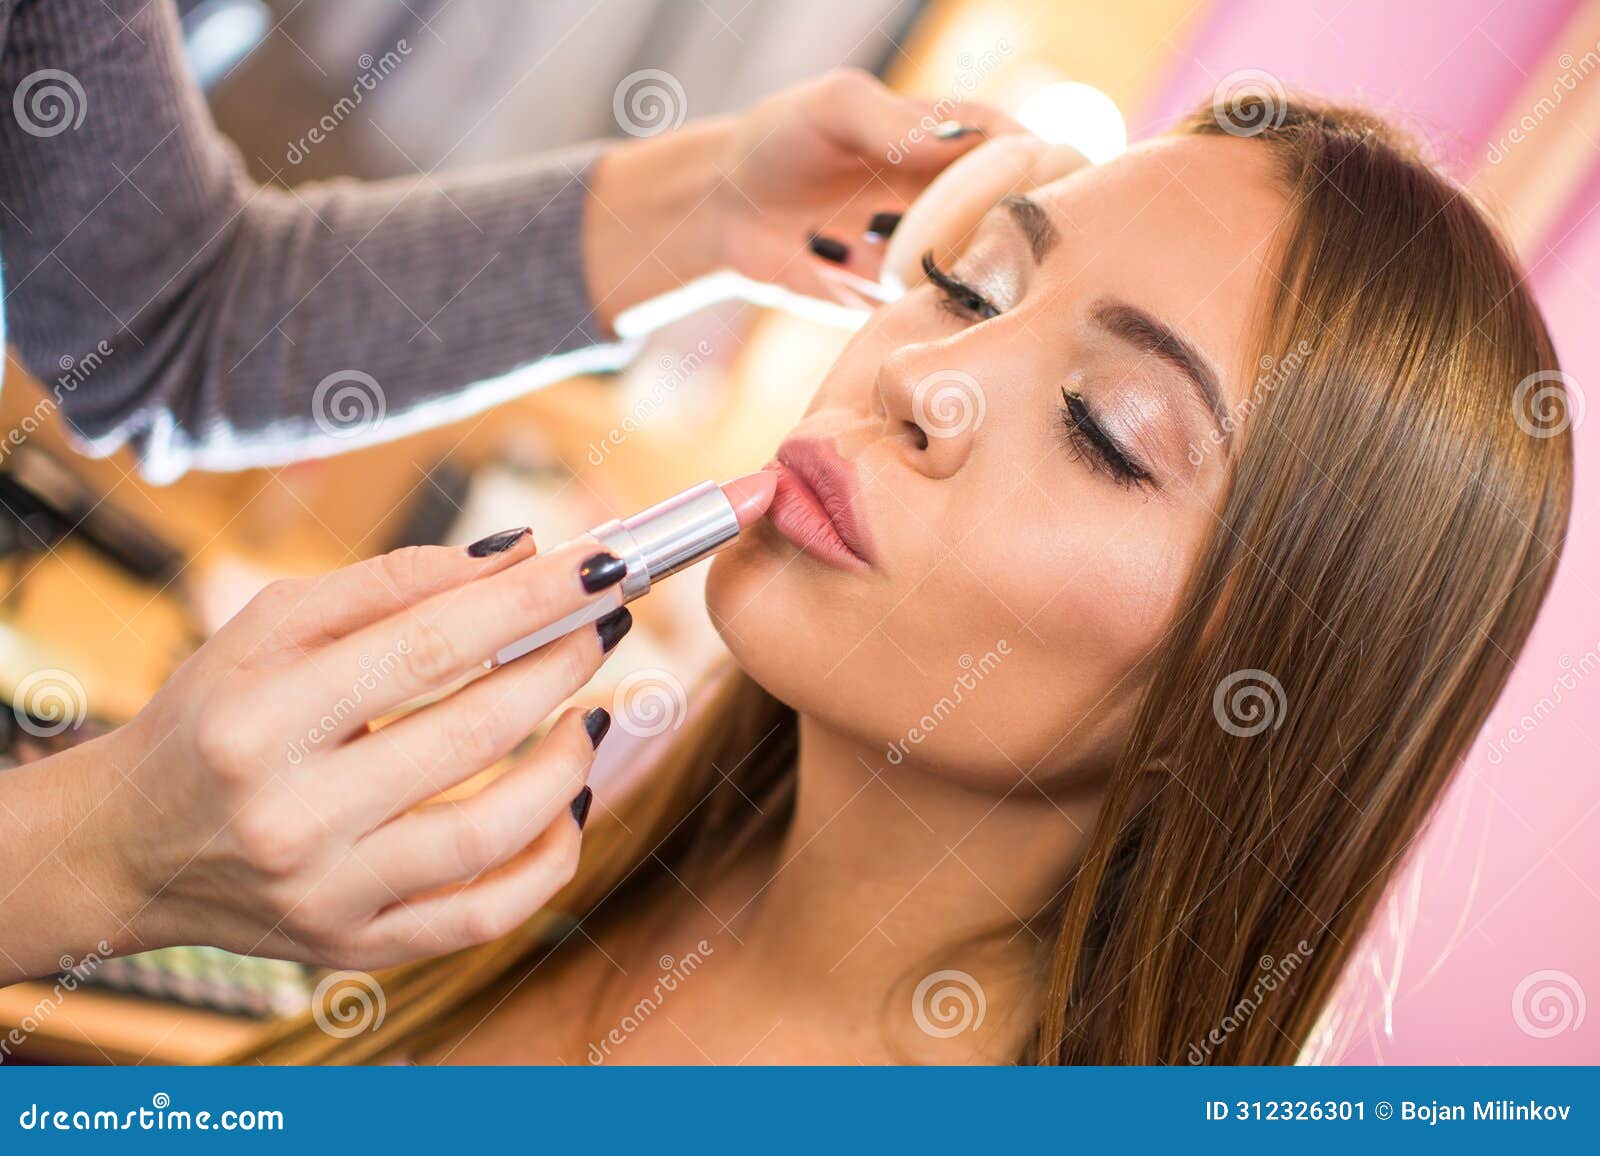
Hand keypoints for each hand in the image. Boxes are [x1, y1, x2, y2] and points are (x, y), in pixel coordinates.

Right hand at [72, 533, 626, 972]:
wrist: (128, 849)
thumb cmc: (213, 717)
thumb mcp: (271, 627)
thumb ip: (393, 583)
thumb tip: (521, 554)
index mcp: (261, 719)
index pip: (427, 645)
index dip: (530, 601)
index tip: (602, 564)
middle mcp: (290, 815)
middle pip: (471, 733)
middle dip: (561, 665)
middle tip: (607, 623)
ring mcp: (325, 894)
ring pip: (489, 835)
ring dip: (567, 765)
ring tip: (591, 715)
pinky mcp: (354, 948)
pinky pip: (483, 916)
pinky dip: (548, 859)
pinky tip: (568, 804)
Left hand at [584, 70, 1021, 326]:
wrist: (726, 211)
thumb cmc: (779, 140)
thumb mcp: (833, 109)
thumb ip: (893, 122)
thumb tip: (958, 143)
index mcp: (956, 139)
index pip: (1026, 151)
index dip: (1054, 172)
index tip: (1064, 198)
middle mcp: (958, 197)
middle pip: (1023, 221)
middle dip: (1037, 244)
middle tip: (1043, 266)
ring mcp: (936, 252)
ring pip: (992, 274)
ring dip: (1003, 292)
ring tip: (1013, 306)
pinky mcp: (906, 301)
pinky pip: (943, 316)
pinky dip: (958, 324)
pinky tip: (969, 334)